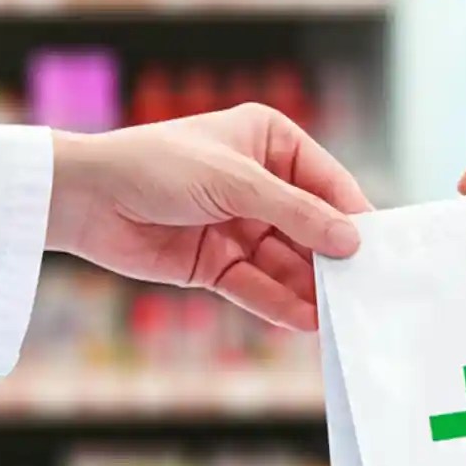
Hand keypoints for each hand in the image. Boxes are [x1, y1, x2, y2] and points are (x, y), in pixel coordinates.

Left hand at [46, 104, 370, 330]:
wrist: (83, 199)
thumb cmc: (156, 165)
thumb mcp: (236, 182)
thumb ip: (296, 213)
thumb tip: (351, 240)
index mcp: (269, 143)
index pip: (327, 182)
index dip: (353, 215)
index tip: (382, 248)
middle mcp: (259, 184)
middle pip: (311, 228)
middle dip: (333, 259)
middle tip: (367, 290)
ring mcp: (239, 226)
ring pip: (287, 262)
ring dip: (310, 288)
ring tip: (341, 315)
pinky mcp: (217, 264)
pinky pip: (258, 286)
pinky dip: (280, 304)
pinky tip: (306, 321)